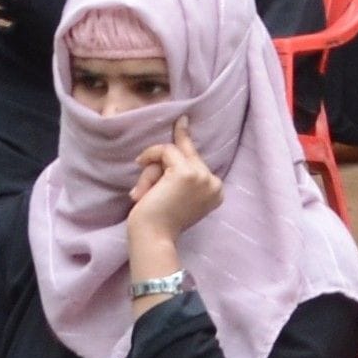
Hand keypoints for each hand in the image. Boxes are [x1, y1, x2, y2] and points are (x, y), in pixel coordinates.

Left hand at [124, 118, 221, 244]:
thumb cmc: (159, 221)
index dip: (185, 142)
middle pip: (185, 155)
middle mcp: (215, 183)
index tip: (183, 121)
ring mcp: (203, 177)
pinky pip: (165, 151)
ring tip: (142, 193)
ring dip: (152, 170)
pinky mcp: (187, 173)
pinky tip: (141, 182)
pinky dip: (149, 160)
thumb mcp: (176, 196)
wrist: (154, 237)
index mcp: (216, 191)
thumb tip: (171, 148)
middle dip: (160, 164)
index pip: (198, 161)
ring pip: (173, 153)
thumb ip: (181, 177)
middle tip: (141, 163)